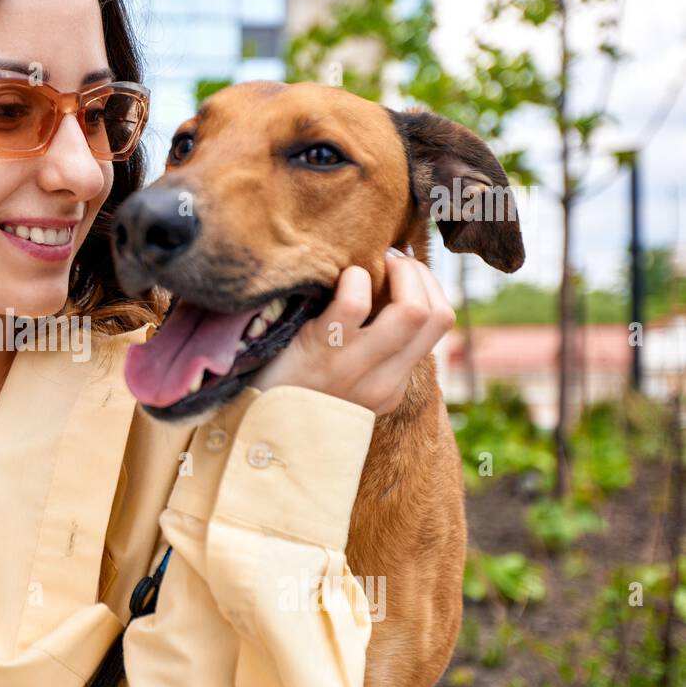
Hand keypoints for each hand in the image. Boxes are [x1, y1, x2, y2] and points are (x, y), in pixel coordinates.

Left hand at [248, 248, 455, 414]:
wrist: (246, 425)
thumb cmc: (286, 388)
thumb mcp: (337, 376)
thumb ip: (364, 346)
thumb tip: (382, 286)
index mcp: (391, 386)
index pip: (439, 324)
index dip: (428, 286)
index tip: (401, 271)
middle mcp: (382, 383)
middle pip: (438, 316)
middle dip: (419, 274)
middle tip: (390, 261)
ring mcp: (353, 371)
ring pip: (412, 311)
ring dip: (398, 273)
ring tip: (372, 263)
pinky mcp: (320, 356)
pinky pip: (353, 305)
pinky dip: (352, 279)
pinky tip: (337, 278)